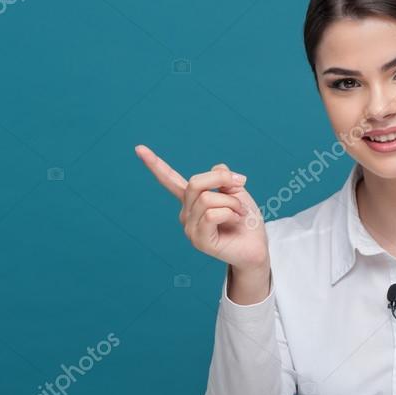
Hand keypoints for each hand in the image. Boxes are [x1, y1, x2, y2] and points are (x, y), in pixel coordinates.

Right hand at [134, 144, 268, 272]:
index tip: (139, 148)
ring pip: (207, 198)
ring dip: (231, 201)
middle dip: (222, 180)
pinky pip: (212, 215)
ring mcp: (190, 227)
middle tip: (241, 186)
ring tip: (239, 212)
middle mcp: (186, 212)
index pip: (170, 180)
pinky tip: (236, 220)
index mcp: (192, 199)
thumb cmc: (245, 219)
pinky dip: (230, 213)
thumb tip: (220, 172)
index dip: (155, 164)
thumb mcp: (236, 189)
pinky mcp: (198, 240)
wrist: (257, 246)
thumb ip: (222, 177)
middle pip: (195, 183)